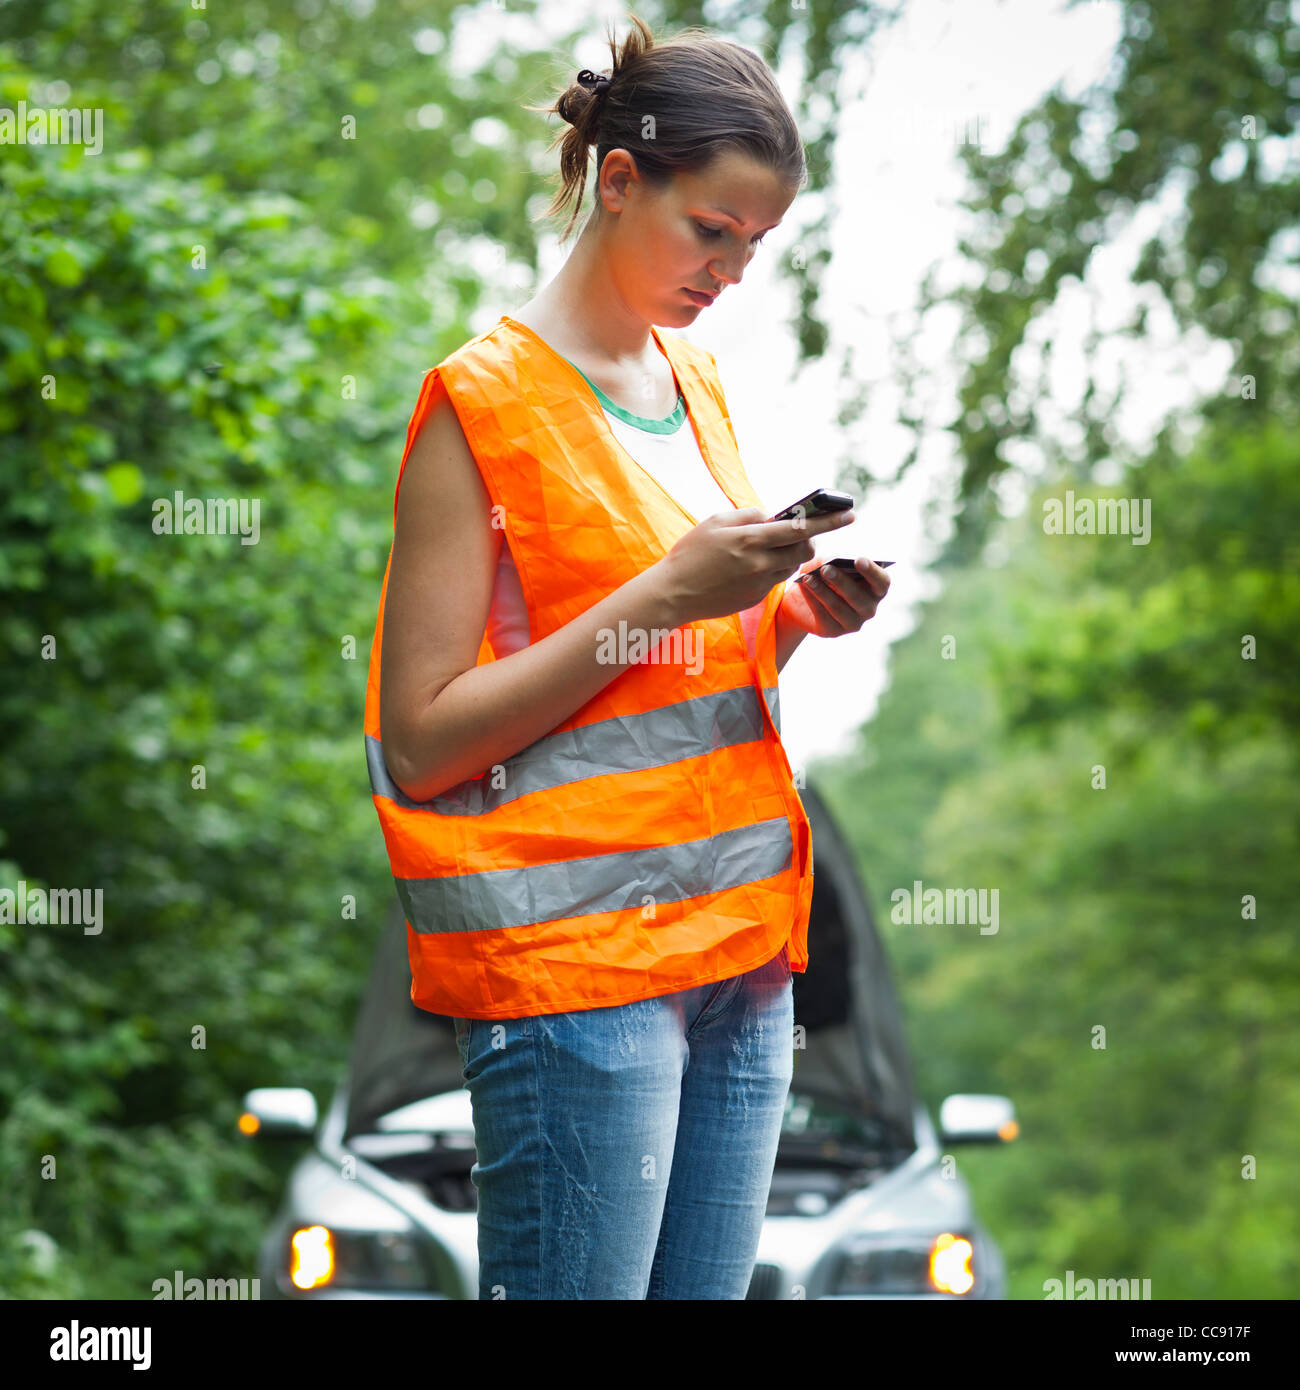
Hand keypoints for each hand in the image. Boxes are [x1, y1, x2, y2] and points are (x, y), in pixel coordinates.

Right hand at [654, 505, 854, 624]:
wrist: (674, 593)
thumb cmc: (691, 553)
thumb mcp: (715, 522)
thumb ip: (748, 515)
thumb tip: (772, 515)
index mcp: (751, 539)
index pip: (801, 527)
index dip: (829, 521)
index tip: (850, 514)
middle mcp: (760, 562)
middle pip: (804, 549)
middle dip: (809, 540)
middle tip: (801, 533)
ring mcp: (760, 583)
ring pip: (792, 566)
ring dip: (790, 555)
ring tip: (769, 549)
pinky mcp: (756, 598)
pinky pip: (775, 580)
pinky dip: (772, 569)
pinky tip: (751, 567)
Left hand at [778, 557, 889, 637]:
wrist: (802, 601)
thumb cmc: (823, 576)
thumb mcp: (825, 563)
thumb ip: (829, 561)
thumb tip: (828, 562)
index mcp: (876, 589)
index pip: (882, 582)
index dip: (872, 572)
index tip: (858, 560)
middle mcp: (869, 608)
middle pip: (859, 597)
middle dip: (841, 582)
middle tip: (825, 569)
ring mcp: (853, 623)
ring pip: (838, 608)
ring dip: (822, 591)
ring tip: (808, 578)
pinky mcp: (833, 631)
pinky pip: (823, 615)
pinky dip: (812, 599)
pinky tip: (803, 586)